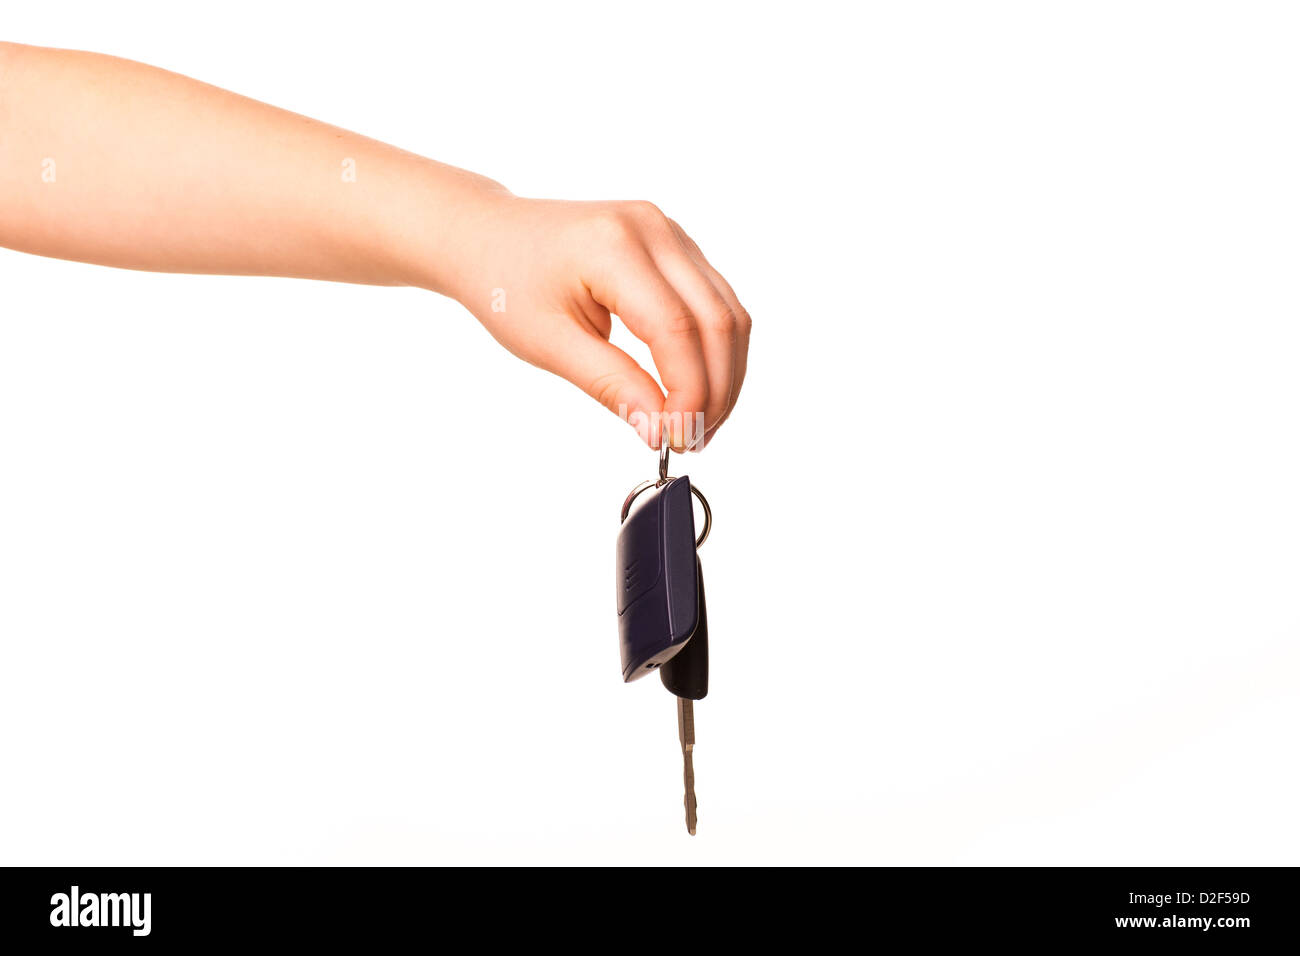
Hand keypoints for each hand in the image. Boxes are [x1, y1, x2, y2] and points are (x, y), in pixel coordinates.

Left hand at [451, 196, 750, 449]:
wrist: (488, 235)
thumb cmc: (505, 283)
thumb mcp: (548, 344)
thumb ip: (610, 384)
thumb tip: (658, 429)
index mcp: (615, 247)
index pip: (677, 329)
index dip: (689, 392)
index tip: (677, 439)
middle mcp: (653, 229)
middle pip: (717, 320)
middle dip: (716, 391)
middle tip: (693, 442)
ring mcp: (670, 232)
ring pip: (728, 313)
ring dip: (723, 375)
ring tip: (698, 424)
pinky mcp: (675, 246)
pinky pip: (714, 303)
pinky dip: (713, 352)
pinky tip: (697, 390)